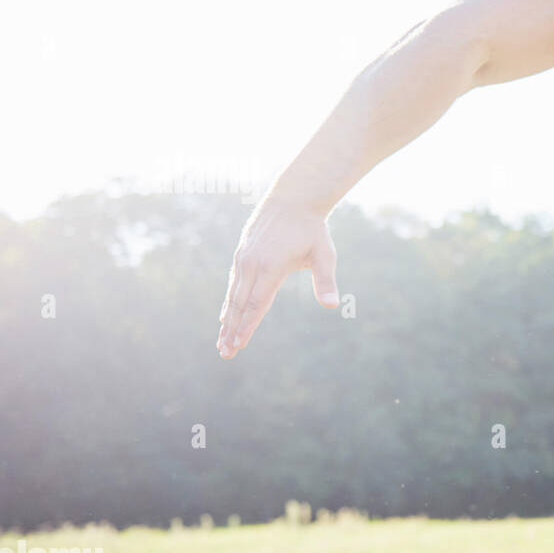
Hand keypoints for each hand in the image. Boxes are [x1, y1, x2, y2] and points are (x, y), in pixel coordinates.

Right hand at [216, 197, 338, 358]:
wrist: (293, 198)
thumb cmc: (312, 229)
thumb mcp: (324, 255)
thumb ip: (326, 281)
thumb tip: (331, 305)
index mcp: (270, 267)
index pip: (256, 304)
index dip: (247, 327)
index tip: (238, 345)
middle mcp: (251, 264)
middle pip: (239, 304)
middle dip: (232, 331)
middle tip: (225, 354)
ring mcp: (243, 259)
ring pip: (233, 295)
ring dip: (227, 320)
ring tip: (222, 342)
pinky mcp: (242, 254)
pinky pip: (232, 284)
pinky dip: (229, 302)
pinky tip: (225, 315)